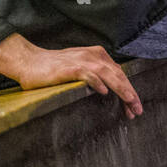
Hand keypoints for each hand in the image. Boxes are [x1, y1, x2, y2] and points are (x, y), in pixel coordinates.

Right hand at [0, 33, 142, 118]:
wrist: (30, 62)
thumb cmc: (54, 68)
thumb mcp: (80, 68)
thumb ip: (96, 74)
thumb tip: (111, 88)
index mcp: (98, 56)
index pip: (119, 74)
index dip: (129, 91)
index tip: (133, 108)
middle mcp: (93, 56)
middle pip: (118, 75)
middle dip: (130, 93)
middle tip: (137, 111)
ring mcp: (82, 61)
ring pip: (108, 74)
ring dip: (121, 89)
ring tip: (130, 101)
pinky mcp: (70, 68)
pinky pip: (87, 74)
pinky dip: (97, 82)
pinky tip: (104, 92)